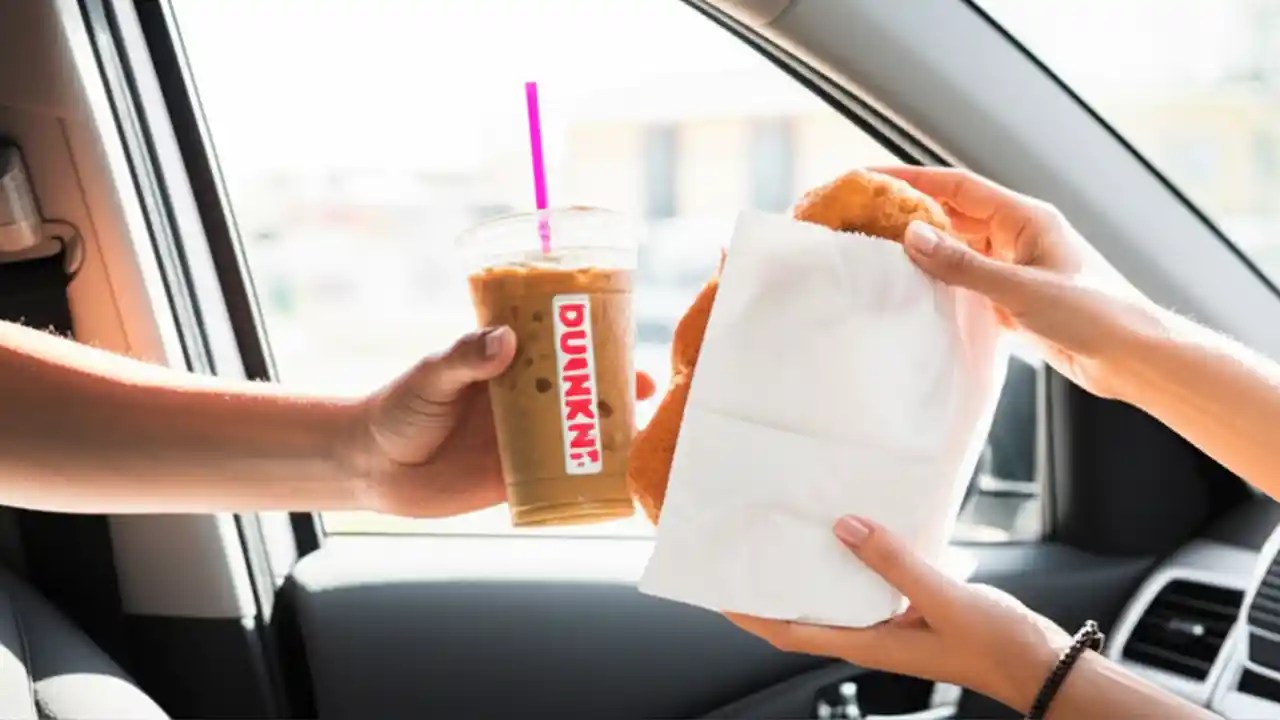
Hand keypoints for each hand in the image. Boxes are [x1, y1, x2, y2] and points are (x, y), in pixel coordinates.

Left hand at [351, 326, 654, 516]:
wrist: (374, 468)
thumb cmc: (397, 410)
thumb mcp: (431, 374)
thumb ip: (465, 358)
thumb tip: (504, 340)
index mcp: (507, 366)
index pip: (558, 348)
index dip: (592, 343)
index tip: (621, 341)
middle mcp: (523, 400)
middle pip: (580, 389)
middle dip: (615, 389)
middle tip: (644, 390)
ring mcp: (524, 439)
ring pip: (577, 432)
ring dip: (610, 432)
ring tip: (641, 433)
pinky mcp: (519, 478)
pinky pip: (561, 477)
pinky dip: (589, 478)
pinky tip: (615, 479)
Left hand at [726, 517, 1070, 713]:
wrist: (1043, 662)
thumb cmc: (995, 644)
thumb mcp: (942, 597)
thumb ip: (893, 563)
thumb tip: (844, 527)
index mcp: (870, 644)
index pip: (791, 634)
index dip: (751, 615)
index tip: (718, 591)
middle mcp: (873, 635)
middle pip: (806, 613)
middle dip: (773, 586)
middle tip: (746, 548)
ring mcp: (893, 623)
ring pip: (838, 594)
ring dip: (813, 567)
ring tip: (789, 529)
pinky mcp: (914, 608)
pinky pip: (872, 582)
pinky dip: (857, 558)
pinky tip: (857, 527)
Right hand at [876, 166, 1160, 397]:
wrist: (1133, 358)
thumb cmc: (1095, 314)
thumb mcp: (1022, 289)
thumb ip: (964, 265)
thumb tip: (911, 237)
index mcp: (1026, 218)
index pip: (957, 187)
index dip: (912, 178)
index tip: (870, 177)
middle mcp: (1018, 237)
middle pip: (952, 216)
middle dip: (908, 214)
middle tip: (862, 219)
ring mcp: (1015, 267)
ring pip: (956, 250)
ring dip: (922, 252)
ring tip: (876, 255)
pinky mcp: (1013, 298)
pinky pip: (965, 282)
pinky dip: (939, 284)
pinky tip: (913, 293)